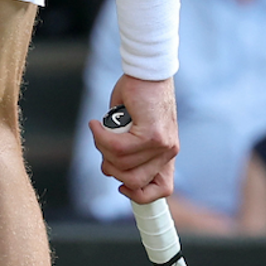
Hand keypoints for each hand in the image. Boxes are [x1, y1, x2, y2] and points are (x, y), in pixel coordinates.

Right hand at [89, 75, 178, 203]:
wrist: (147, 71)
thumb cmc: (138, 97)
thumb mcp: (134, 130)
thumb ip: (128, 152)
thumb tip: (111, 167)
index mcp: (166, 154)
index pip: (162, 189)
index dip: (139, 194)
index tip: (122, 187)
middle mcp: (168, 152)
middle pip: (133, 181)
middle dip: (111, 169)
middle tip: (103, 148)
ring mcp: (162, 145)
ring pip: (122, 163)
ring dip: (103, 149)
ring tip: (100, 130)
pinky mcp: (152, 134)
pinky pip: (117, 147)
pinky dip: (101, 137)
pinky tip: (96, 124)